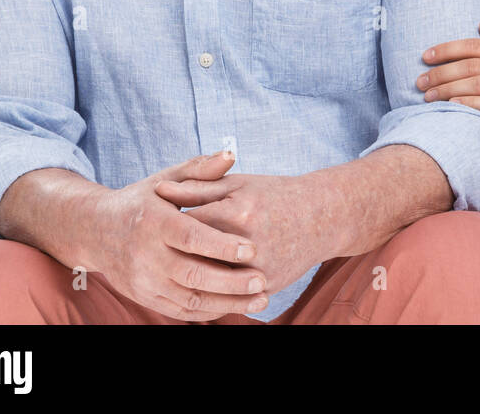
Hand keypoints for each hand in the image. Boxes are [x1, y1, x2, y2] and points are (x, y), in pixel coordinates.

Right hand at [85, 151, 269, 320]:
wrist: (97, 232)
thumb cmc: (142, 202)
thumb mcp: (165, 180)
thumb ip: (199, 170)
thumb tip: (230, 155)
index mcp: (153, 223)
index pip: (191, 237)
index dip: (221, 245)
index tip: (252, 249)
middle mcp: (145, 256)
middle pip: (192, 274)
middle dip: (231, 281)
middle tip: (263, 280)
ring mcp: (144, 282)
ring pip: (189, 299)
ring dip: (227, 303)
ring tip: (260, 299)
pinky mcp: (145, 298)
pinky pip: (181, 311)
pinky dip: (210, 312)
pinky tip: (236, 305)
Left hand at [154, 167, 343, 298]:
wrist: (322, 216)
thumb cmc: (275, 194)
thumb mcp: (238, 185)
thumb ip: (198, 188)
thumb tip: (159, 192)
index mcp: (238, 213)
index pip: (189, 225)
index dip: (169, 226)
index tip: (157, 225)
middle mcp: (249, 244)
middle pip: (196, 257)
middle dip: (176, 254)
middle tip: (162, 250)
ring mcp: (260, 269)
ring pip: (212, 281)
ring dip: (192, 276)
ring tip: (177, 267)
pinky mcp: (268, 286)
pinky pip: (231, 295)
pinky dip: (213, 290)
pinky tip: (200, 282)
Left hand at [418, 19, 479, 161]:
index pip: (475, 46)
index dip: (448, 49)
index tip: (425, 57)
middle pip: (473, 66)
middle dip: (442, 73)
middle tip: (420, 82)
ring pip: (478, 84)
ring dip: (449, 89)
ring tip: (429, 96)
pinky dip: (468, 103)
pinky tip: (451, 105)